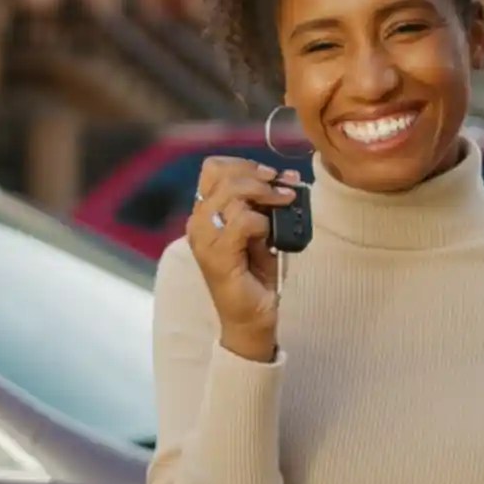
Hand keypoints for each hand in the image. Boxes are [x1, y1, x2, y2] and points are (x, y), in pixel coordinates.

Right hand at [186, 157, 301, 361]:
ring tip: (285, 204)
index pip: (213, 168)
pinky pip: (241, 221)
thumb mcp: (260, 230)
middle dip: (259, 176)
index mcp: (205, 212)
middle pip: (222, 175)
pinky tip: (270, 235)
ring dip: (265, 195)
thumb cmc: (256, 275)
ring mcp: (204, 239)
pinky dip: (262, 222)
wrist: (252, 318)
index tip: (272, 175)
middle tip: (285, 188)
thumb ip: (262, 204)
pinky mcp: (217, 255)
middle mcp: (198, 222)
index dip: (244, 165)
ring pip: (231, 194)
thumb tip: (286, 178)